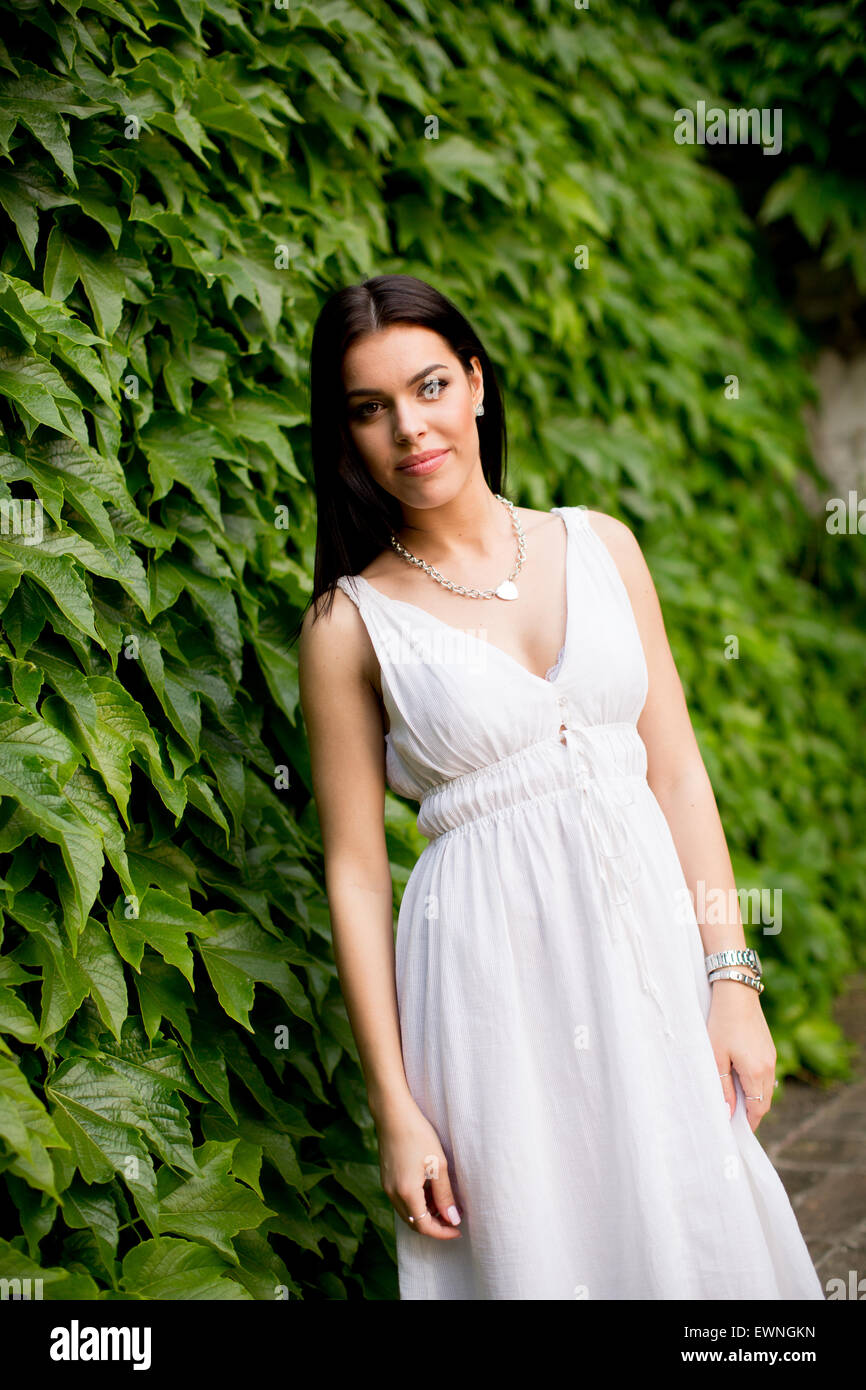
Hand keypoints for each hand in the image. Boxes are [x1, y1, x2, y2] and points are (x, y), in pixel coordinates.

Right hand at [374, 1098, 462, 1239]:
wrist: (392, 1113)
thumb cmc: (417, 1134)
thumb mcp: (437, 1165)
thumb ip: (445, 1195)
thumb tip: (452, 1218)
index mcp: (406, 1193)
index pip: (425, 1226)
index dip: (442, 1232)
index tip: (458, 1229)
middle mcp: (393, 1194)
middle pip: (414, 1223)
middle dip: (435, 1225)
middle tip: (454, 1219)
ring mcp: (387, 1186)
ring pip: (408, 1213)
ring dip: (426, 1214)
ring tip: (445, 1204)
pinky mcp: (386, 1178)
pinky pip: (402, 1200)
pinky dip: (417, 1203)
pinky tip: (430, 1191)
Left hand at [707, 979, 776, 1131]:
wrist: (737, 992)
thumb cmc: (722, 1023)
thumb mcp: (716, 1056)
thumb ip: (723, 1086)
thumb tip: (728, 1112)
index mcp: (756, 1072)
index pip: (758, 1108)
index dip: (749, 1123)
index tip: (737, 1132)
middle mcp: (769, 1066)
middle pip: (764, 1101)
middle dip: (752, 1114)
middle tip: (733, 1121)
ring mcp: (771, 1056)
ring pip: (766, 1087)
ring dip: (754, 1098)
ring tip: (734, 1102)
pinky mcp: (769, 1047)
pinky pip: (765, 1074)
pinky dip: (756, 1084)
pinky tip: (740, 1081)